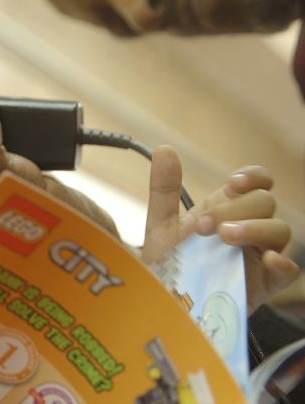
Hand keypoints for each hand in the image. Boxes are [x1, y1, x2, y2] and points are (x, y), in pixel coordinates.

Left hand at [141, 145, 298, 312]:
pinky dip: (283, 263)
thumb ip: (164, 189)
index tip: (233, 183)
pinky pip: (289, 270)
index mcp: (229, 209)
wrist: (165, 302)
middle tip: (204, 226)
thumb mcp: (162, 224)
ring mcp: (260, 256)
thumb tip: (164, 149)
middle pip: (265, 203)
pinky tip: (268, 260)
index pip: (258, 182)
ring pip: (281, 231)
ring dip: (254, 229)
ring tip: (224, 238)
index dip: (254, 177)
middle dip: (235, 209)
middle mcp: (250, 228)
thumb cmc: (169, 263)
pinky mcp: (266, 284)